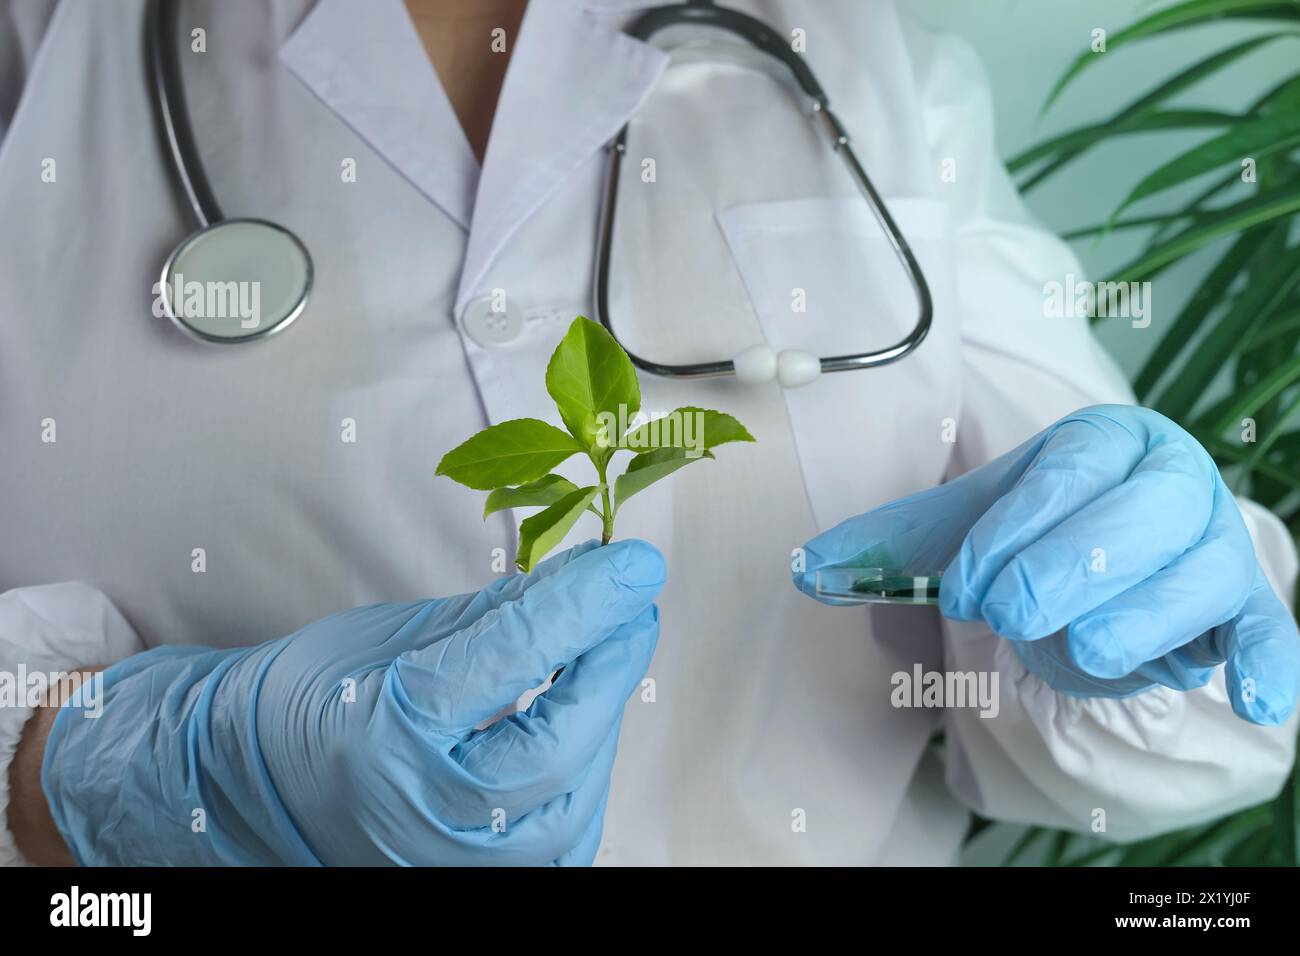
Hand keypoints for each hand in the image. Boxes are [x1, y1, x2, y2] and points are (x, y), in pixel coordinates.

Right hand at [43, 539, 663, 864]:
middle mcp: (421, 813)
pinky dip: (585, 769)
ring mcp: (454, 864)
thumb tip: (583, 578)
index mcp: (385, 731)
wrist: (258, 785)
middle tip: (632, 606)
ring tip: (598, 658)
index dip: (585, 605)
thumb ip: (498, 613)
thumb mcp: (393, 635)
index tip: (633, 566)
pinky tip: (580, 721)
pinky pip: (567, 831)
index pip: (510, 658)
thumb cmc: (313, 703)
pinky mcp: (479, 883)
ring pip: (575, 795)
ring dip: (600, 716)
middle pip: (557, 745)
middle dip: (609, 664)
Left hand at [794, 405, 1299, 724]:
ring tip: (1080, 649)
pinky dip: (1266, 660)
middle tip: (1009, 616)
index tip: (964, 588)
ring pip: (1194, 578)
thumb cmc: (1033, 532)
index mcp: (1105, 440)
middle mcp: (1173, 479)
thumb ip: (886, 545)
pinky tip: (1254, 698)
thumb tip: (806, 571)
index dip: (1013, 531)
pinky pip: (1268, 630)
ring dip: (1135, 620)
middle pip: (1140, 517)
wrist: (1109, 555)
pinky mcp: (1244, 606)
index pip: (1066, 474)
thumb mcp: (960, 527)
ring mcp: (1215, 544)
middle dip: (1068, 569)